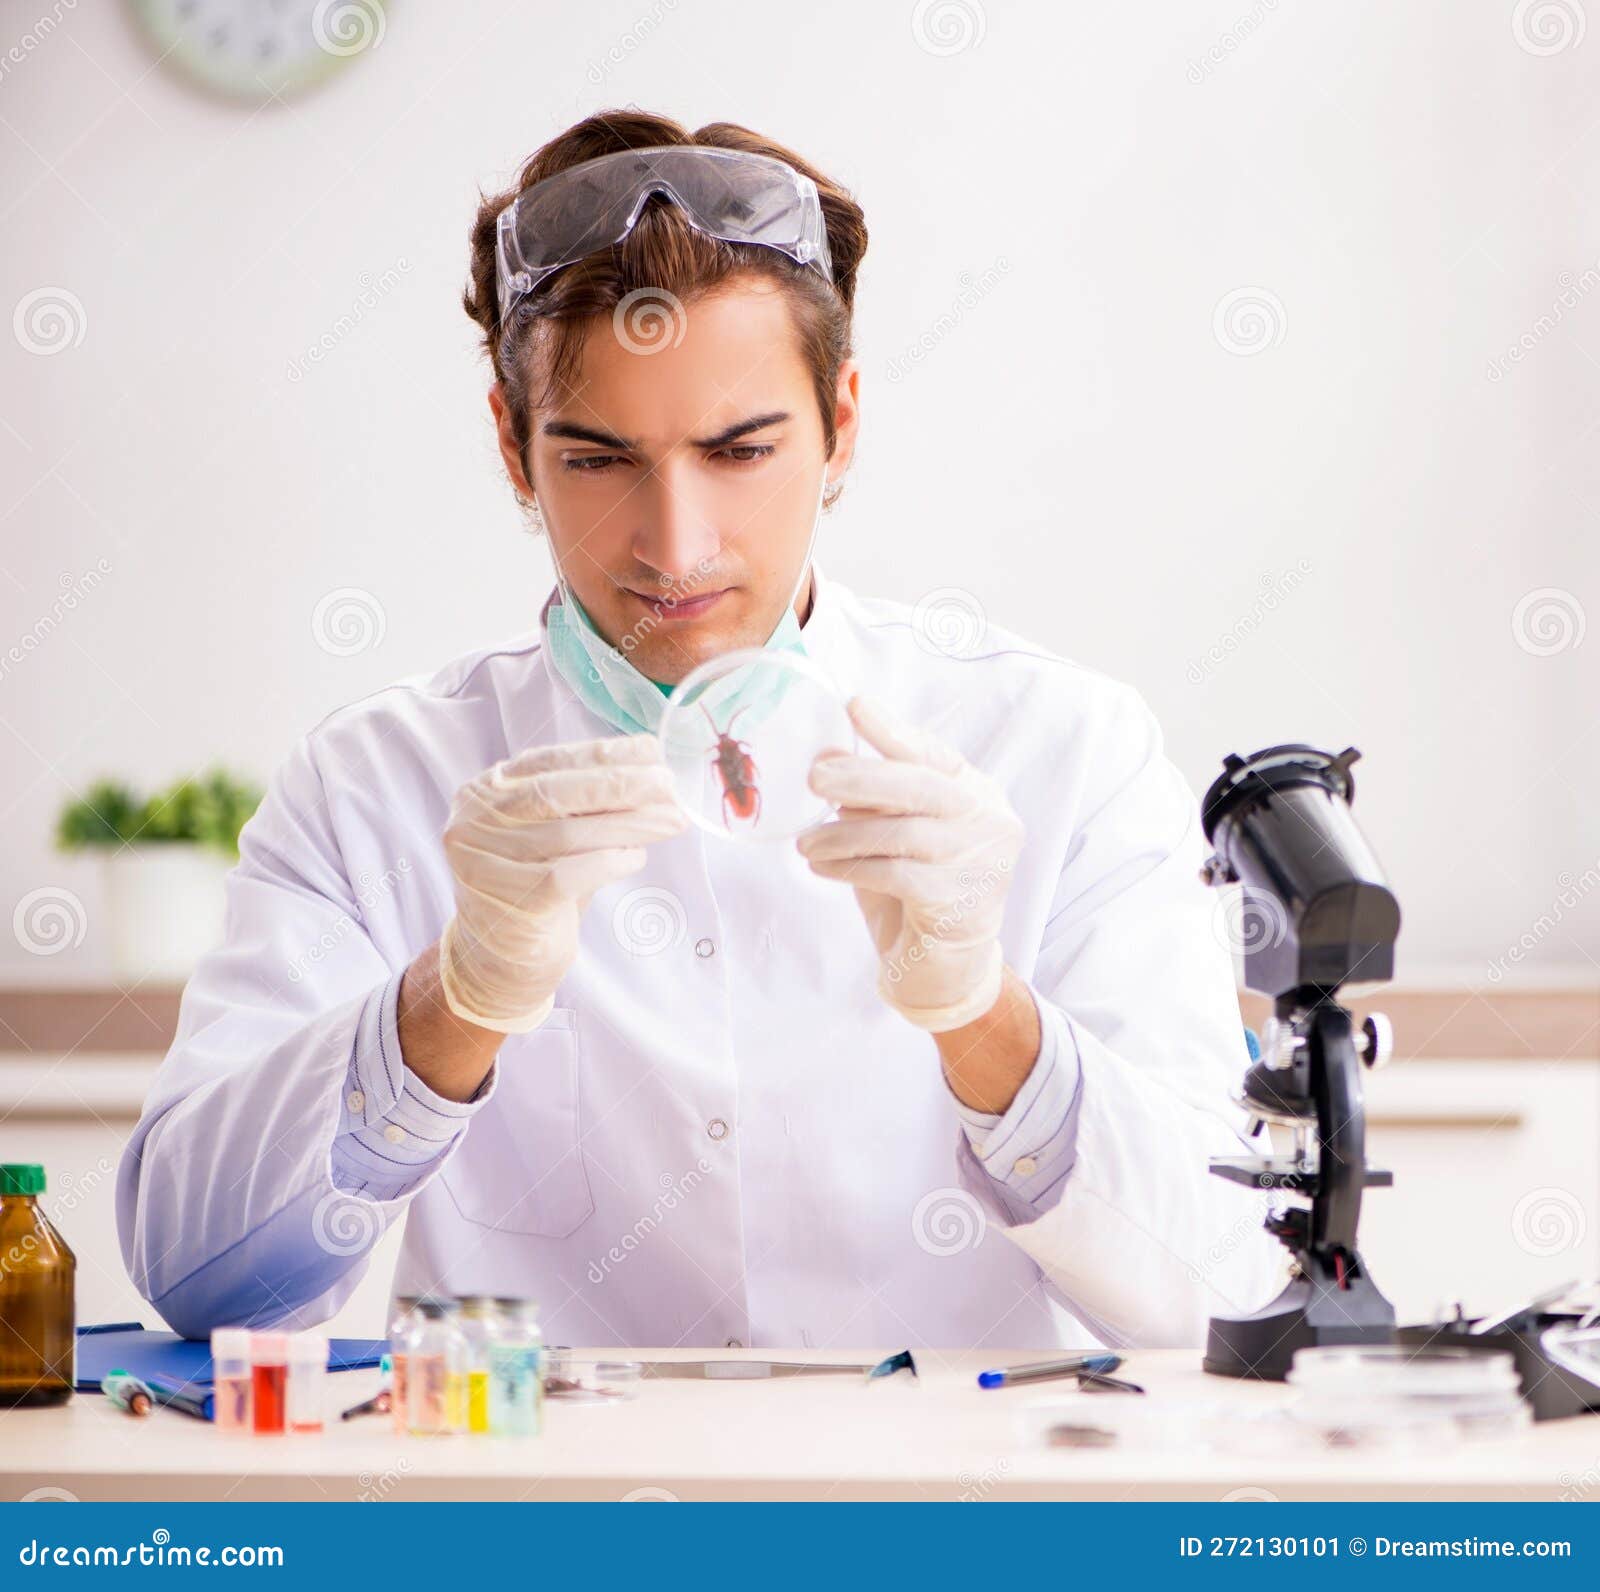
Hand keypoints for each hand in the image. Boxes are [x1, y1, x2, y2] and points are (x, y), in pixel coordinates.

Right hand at [438, 735, 686, 1032]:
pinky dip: (611, 861)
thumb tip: (650, 771)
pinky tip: (636, 857)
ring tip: (672, 821)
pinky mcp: (508, 902)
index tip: (651, 750)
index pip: (550, 762)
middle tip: (668, 783)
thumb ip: (584, 803)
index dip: (603, 753)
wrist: (502, 961)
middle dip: (621, 783)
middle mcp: (474, 822)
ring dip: (630, 824)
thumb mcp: (554, 834)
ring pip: (569, 834)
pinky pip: (570, 874)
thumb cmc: (537, 887)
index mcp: (484, 791)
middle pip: (557, 792)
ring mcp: (485, 863)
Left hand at [797, 696, 1023, 1031]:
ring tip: (805, 843)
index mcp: (977, 793)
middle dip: (862, 778)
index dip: (894, 730)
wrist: (946, 966)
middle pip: (921, 787)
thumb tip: (828, 757)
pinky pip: (893, 874)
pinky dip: (850, 867)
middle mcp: (988, 821)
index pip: (934, 754)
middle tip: (814, 778)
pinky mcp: (956, 902)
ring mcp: (978, 863)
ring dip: (843, 835)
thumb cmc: (918, 889)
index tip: (855, 707)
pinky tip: (822, 867)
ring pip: (901, 834)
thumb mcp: (898, 833)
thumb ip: (877, 798)